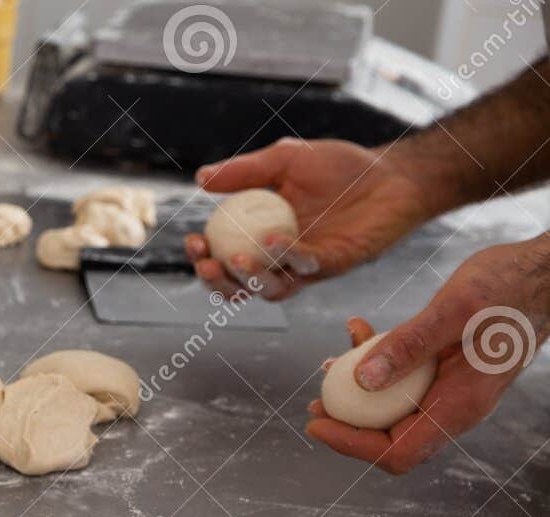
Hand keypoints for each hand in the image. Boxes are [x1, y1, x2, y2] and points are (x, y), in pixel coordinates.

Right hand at [184, 138, 431, 300]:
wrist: (392, 174)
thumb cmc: (339, 167)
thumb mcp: (285, 159)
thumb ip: (244, 170)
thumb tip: (200, 178)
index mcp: (259, 235)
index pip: (221, 255)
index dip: (202, 256)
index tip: (193, 242)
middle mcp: (278, 258)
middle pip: (238, 284)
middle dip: (216, 282)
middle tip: (207, 264)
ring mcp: (304, 266)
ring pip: (268, 288)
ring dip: (249, 278)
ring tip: (237, 258)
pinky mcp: (332, 265)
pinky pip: (303, 268)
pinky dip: (286, 256)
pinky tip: (274, 239)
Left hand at [305, 238, 549, 473]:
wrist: (545, 271)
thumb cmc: (512, 285)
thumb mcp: (456, 308)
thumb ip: (411, 344)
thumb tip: (362, 382)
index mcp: (462, 405)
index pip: (398, 452)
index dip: (352, 445)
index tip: (317, 422)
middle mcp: (456, 406)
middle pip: (390, 438)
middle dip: (347, 421)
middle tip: (315, 398)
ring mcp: (451, 390)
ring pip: (392, 407)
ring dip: (357, 388)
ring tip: (332, 359)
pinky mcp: (445, 371)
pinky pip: (403, 379)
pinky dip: (377, 360)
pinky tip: (360, 331)